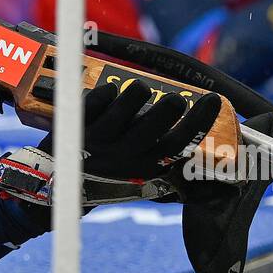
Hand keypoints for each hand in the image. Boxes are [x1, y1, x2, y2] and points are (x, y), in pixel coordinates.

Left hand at [39, 79, 221, 181]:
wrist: (60, 185)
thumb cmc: (106, 174)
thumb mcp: (136, 172)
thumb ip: (159, 155)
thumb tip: (193, 136)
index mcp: (143, 166)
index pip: (179, 145)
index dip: (199, 122)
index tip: (213, 99)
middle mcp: (122, 157)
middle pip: (152, 132)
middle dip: (168, 111)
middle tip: (177, 97)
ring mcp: (98, 143)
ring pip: (121, 115)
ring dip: (134, 97)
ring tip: (142, 88)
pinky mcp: (75, 129)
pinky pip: (93, 105)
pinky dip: (103, 94)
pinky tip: (110, 90)